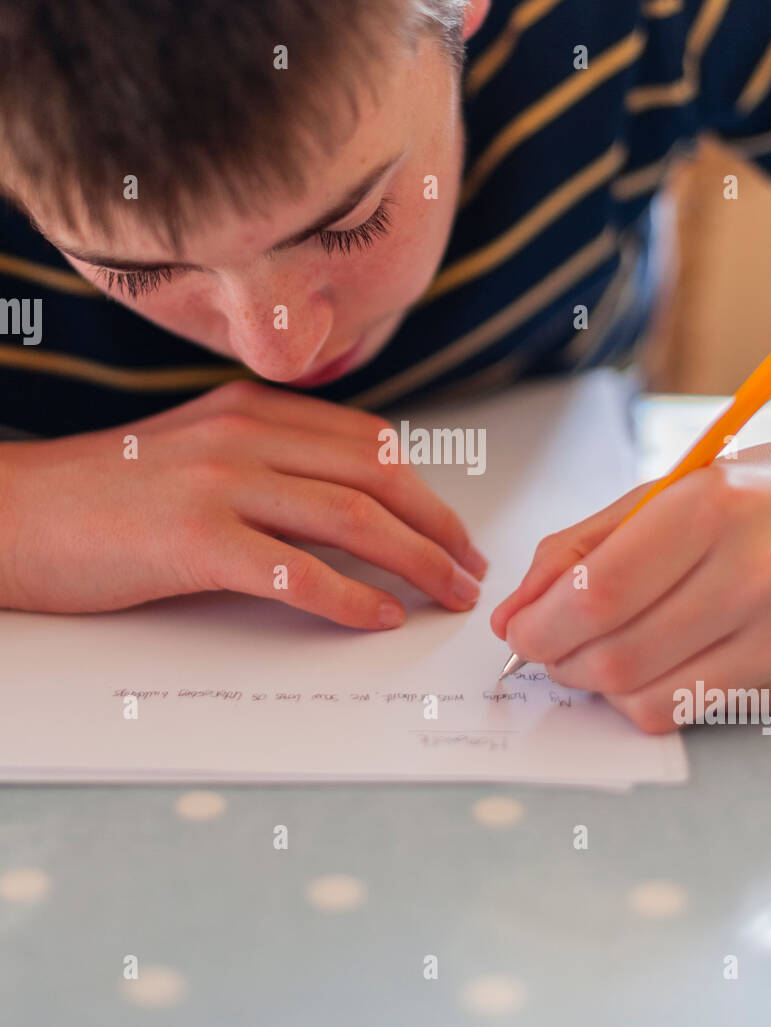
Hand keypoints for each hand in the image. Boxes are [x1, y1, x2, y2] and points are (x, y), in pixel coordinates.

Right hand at [0, 379, 486, 625]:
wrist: (10, 513)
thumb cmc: (99, 495)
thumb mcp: (194, 452)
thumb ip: (266, 463)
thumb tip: (347, 507)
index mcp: (250, 409)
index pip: (368, 442)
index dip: (425, 490)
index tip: (453, 530)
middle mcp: (244, 433)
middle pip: (376, 476)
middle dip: (437, 527)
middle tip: (469, 570)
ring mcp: (220, 482)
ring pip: (351, 518)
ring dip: (415, 562)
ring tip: (448, 596)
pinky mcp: (194, 538)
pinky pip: (296, 571)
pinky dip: (349, 597)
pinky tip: (379, 617)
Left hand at [491, 428, 770, 732]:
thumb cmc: (770, 495)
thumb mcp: (675, 491)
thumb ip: (585, 546)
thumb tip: (514, 612)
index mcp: (714, 509)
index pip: (598, 592)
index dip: (540, 624)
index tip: (519, 631)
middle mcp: (755, 575)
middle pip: (615, 655)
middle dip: (559, 661)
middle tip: (551, 646)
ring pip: (648, 700)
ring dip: (599, 687)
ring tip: (599, 654)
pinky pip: (693, 715)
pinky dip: (650, 699)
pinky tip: (654, 665)